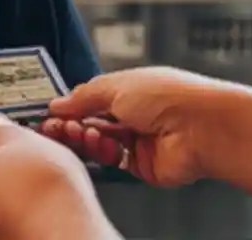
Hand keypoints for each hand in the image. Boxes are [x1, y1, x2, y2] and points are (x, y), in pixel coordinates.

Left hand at [0, 116, 119, 239]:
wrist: (66, 236)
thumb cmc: (47, 190)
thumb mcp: (27, 141)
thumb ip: (4, 128)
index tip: (12, 135)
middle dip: (4, 164)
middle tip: (32, 159)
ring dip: (13, 190)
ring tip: (43, 186)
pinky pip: (8, 219)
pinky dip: (21, 213)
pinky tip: (44, 208)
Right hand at [43, 67, 229, 187]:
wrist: (201, 127)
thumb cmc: (170, 96)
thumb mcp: (116, 86)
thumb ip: (84, 97)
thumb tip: (59, 103)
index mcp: (129, 89)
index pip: (91, 99)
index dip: (70, 107)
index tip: (50, 113)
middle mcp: (133, 114)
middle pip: (91, 122)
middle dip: (71, 123)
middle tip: (54, 126)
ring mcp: (137, 140)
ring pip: (99, 143)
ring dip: (85, 137)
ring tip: (79, 131)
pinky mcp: (140, 165)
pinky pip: (112, 161)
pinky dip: (102, 152)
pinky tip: (99, 142)